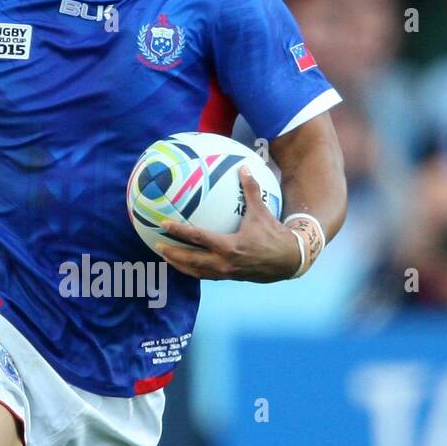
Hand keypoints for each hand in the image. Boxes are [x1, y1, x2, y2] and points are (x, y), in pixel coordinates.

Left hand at [156, 168, 303, 281]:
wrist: (289, 260)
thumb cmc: (274, 235)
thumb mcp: (262, 212)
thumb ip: (251, 190)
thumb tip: (244, 168)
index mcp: (230, 246)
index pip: (198, 238)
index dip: (180, 232)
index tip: (164, 225)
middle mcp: (225, 262)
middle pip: (192, 260)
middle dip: (173, 254)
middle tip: (157, 246)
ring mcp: (227, 272)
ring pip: (197, 272)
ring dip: (180, 265)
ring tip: (166, 258)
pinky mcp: (230, 277)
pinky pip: (206, 275)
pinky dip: (193, 270)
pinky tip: (186, 265)